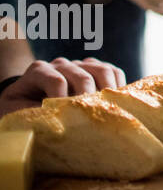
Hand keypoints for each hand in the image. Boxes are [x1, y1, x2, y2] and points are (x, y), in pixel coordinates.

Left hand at [0, 57, 125, 117]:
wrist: (26, 98)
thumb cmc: (22, 109)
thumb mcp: (17, 112)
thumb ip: (33, 115)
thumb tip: (58, 125)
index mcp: (39, 71)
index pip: (57, 81)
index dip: (64, 101)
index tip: (65, 120)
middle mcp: (61, 64)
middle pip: (83, 76)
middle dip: (88, 100)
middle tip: (90, 121)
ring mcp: (80, 64)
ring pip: (103, 70)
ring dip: (107, 93)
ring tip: (105, 112)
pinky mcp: (95, 68)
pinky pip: (115, 72)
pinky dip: (119, 86)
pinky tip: (114, 103)